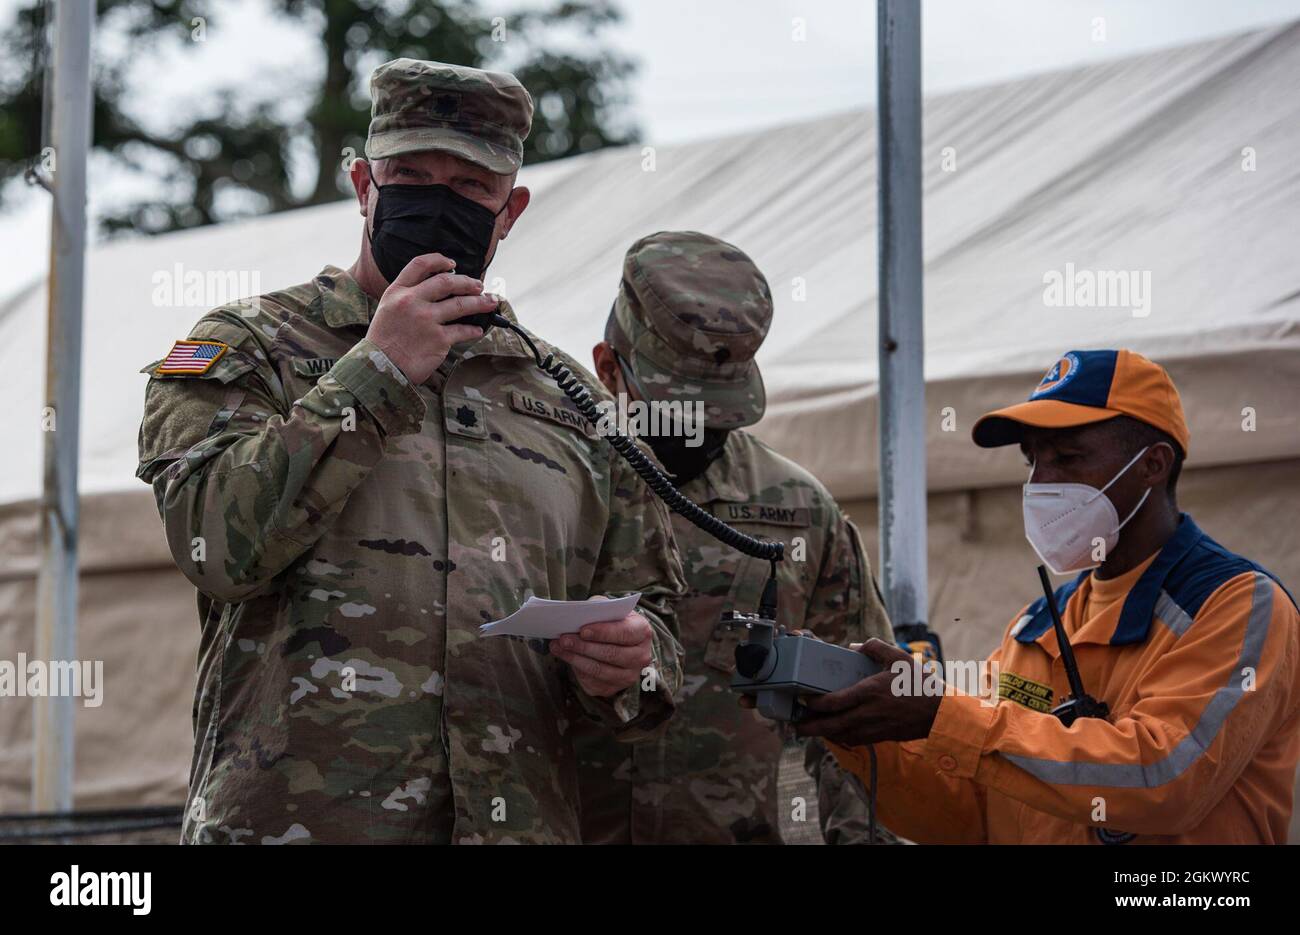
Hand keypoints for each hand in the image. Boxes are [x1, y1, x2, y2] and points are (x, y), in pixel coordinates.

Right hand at [365, 252, 499, 383]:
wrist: (380, 368)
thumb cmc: (383, 342)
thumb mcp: (387, 310)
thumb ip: (406, 297)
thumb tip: (434, 293)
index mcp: (397, 292)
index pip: (419, 265)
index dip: (438, 260)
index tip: (452, 263)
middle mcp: (412, 302)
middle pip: (446, 281)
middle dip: (467, 282)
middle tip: (478, 285)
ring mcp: (426, 320)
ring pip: (461, 304)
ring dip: (479, 302)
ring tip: (490, 302)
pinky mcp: (438, 339)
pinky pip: (462, 331)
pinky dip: (473, 330)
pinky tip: (477, 330)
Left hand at [551, 600, 653, 697]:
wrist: (618, 643)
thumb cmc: (612, 622)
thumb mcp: (609, 609)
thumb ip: (597, 608)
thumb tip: (579, 613)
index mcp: (643, 632)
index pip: (624, 633)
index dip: (603, 632)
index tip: (582, 630)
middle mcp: (641, 656)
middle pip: (611, 654)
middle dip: (584, 646)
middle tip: (563, 639)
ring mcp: (628, 676)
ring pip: (599, 670)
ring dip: (575, 659)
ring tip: (557, 647)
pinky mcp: (613, 688)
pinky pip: (592, 682)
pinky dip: (576, 670)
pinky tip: (565, 657)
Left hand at [742, 638, 942, 747]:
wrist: (940, 713)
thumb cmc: (919, 685)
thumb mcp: (899, 658)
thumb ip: (876, 648)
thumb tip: (855, 646)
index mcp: (869, 692)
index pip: (834, 702)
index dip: (814, 704)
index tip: (804, 699)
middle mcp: (868, 713)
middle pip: (831, 725)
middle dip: (809, 727)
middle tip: (795, 725)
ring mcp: (873, 728)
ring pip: (840, 735)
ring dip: (823, 734)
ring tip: (810, 728)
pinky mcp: (880, 737)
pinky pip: (854, 740)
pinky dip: (840, 737)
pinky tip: (835, 731)